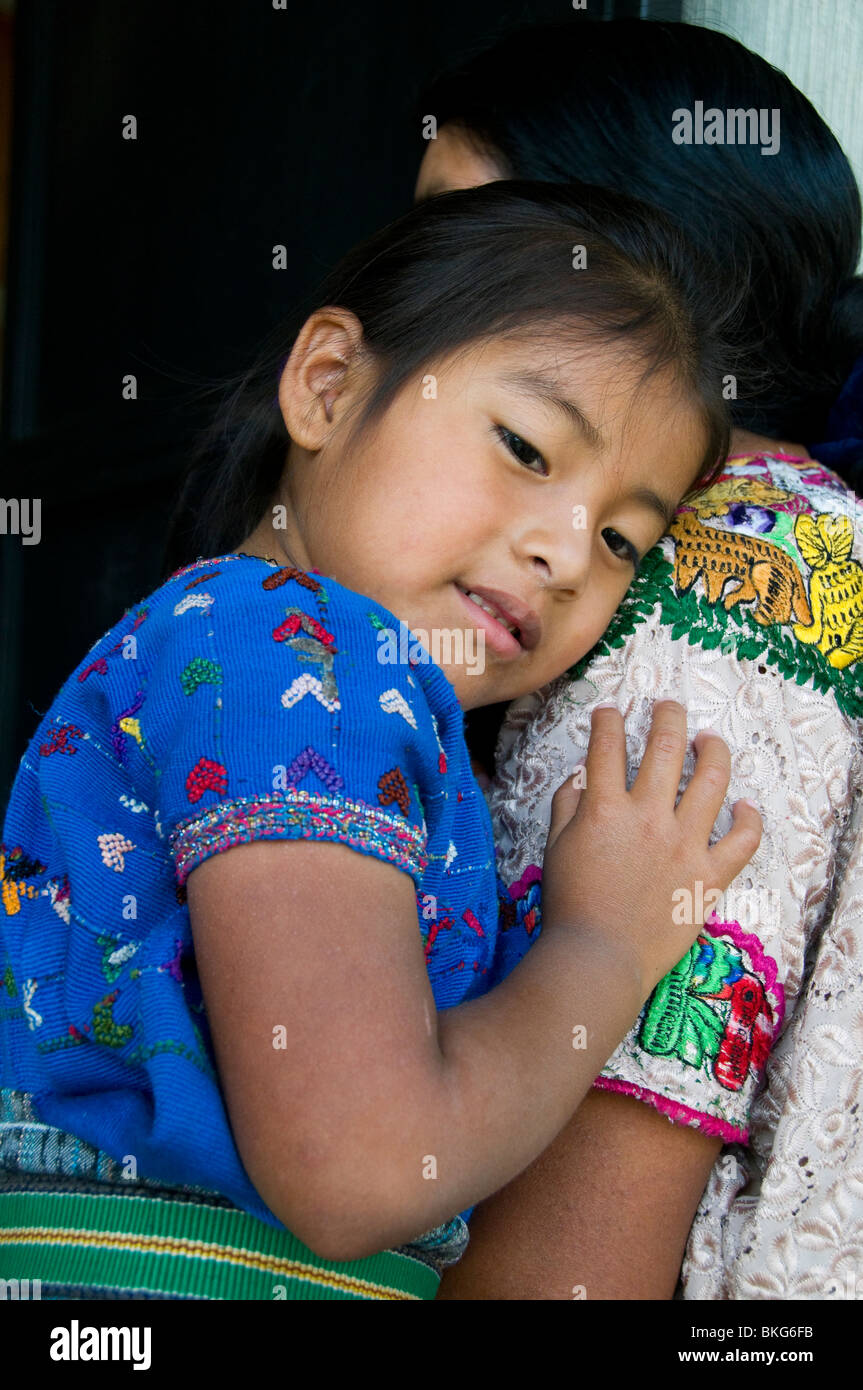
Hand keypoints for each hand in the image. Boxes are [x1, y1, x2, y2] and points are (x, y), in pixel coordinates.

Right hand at [540, 700, 761, 995]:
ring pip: (712, 781)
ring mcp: (684, 845)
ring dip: (713, 751)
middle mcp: (649, 817)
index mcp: (605, 809)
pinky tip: (744, 806)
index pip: (607, 747)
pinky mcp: (710, 876)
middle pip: (666, 749)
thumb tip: (580, 778)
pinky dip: (748, 820)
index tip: (610, 712)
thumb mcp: (555, 848)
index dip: (608, 722)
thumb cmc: (569, 905)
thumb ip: (567, 806)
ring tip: (711, 740)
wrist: (599, 958)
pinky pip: (742, 840)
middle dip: (668, 717)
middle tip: (669, 707)